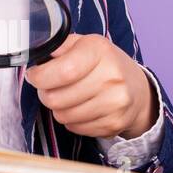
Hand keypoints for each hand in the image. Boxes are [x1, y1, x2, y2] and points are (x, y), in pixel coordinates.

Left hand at [24, 34, 157, 139]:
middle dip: (46, 93)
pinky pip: (75, 128)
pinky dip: (72, 120)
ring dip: (59, 108)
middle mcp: (111, 76)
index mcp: (100, 51)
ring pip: (63, 116)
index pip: (63, 71)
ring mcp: (115, 103)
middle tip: (51, 87)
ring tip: (69, 97)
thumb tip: (37, 53)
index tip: (35, 76)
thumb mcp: (85, 44)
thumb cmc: (104, 64)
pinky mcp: (113, 124)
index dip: (40, 77)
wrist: (137, 88)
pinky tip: (82, 108)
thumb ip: (60, 46)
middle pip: (56, 98)